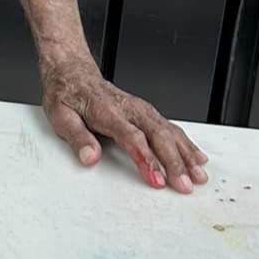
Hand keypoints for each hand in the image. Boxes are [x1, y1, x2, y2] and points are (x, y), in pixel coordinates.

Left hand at [40, 53, 208, 192]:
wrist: (73, 73)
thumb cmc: (67, 96)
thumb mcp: (60, 116)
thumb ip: (77, 137)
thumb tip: (89, 157)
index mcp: (107, 112)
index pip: (132, 138)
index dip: (146, 160)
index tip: (156, 180)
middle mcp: (130, 110)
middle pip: (158, 137)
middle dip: (174, 163)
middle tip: (184, 186)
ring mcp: (141, 110)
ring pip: (170, 132)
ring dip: (186, 155)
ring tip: (198, 176)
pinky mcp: (147, 112)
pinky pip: (171, 128)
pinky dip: (186, 144)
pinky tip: (197, 158)